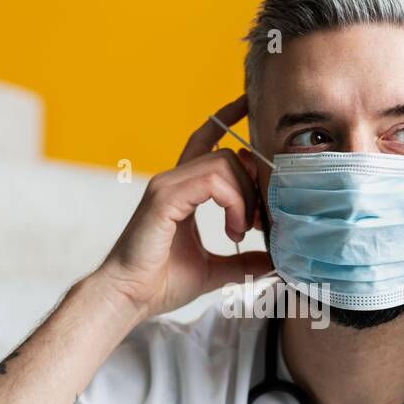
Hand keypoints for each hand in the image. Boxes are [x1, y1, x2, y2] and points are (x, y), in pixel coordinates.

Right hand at [95, 96, 272, 318]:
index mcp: (181, 191)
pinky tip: (232, 230)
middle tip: (256, 223)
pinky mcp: (163, 198)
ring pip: (222, 164)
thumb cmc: (160, 284)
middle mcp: (172, 181)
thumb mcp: (214, 271)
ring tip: (239, 231)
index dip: (227, 119)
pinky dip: (232, 204)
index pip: (206, 140)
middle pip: (227, 155)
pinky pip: (211, 182)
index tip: (249, 105)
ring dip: (244, 198)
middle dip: (252, 185)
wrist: (129, 299)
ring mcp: (166, 186)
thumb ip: (243, 262)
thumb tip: (274, 261)